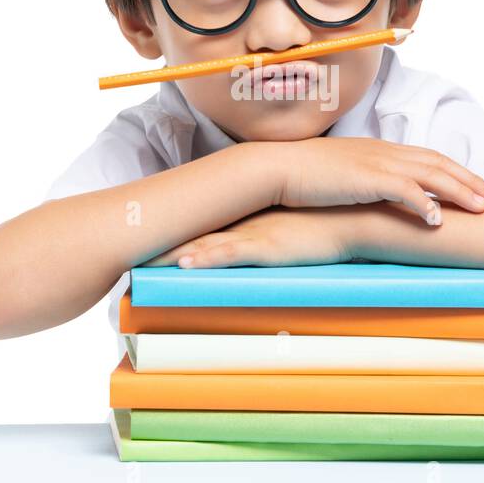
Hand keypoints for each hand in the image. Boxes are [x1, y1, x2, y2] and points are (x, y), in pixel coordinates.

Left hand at [141, 206, 357, 268]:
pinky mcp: (268, 247)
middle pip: (193, 231)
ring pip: (204, 244)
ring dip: (174, 254)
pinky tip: (185, 265)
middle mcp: (244, 222)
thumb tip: (258, 250)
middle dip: (160, 241)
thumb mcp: (289, 232)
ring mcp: (254, 233)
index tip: (143, 237)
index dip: (173, 230)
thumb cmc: (326, 227)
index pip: (201, 223)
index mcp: (246, 217)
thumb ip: (270, 237)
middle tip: (127, 250)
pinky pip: (230, 254)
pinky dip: (206, 259)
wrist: (356, 219)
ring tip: (143, 264)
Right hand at [265, 137, 483, 224]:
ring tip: (482, 208)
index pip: (427, 157)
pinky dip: (424, 204)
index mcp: (380, 150)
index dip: (455, 172)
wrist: (277, 168)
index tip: (477, 186)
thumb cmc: (304, 175)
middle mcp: (384, 153)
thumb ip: (365, 181)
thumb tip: (376, 196)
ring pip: (430, 174)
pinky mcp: (365, 179)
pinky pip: (404, 191)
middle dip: (470, 180)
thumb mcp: (343, 175)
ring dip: (459, 191)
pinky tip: (438, 220)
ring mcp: (376, 163)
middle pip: (438, 163)